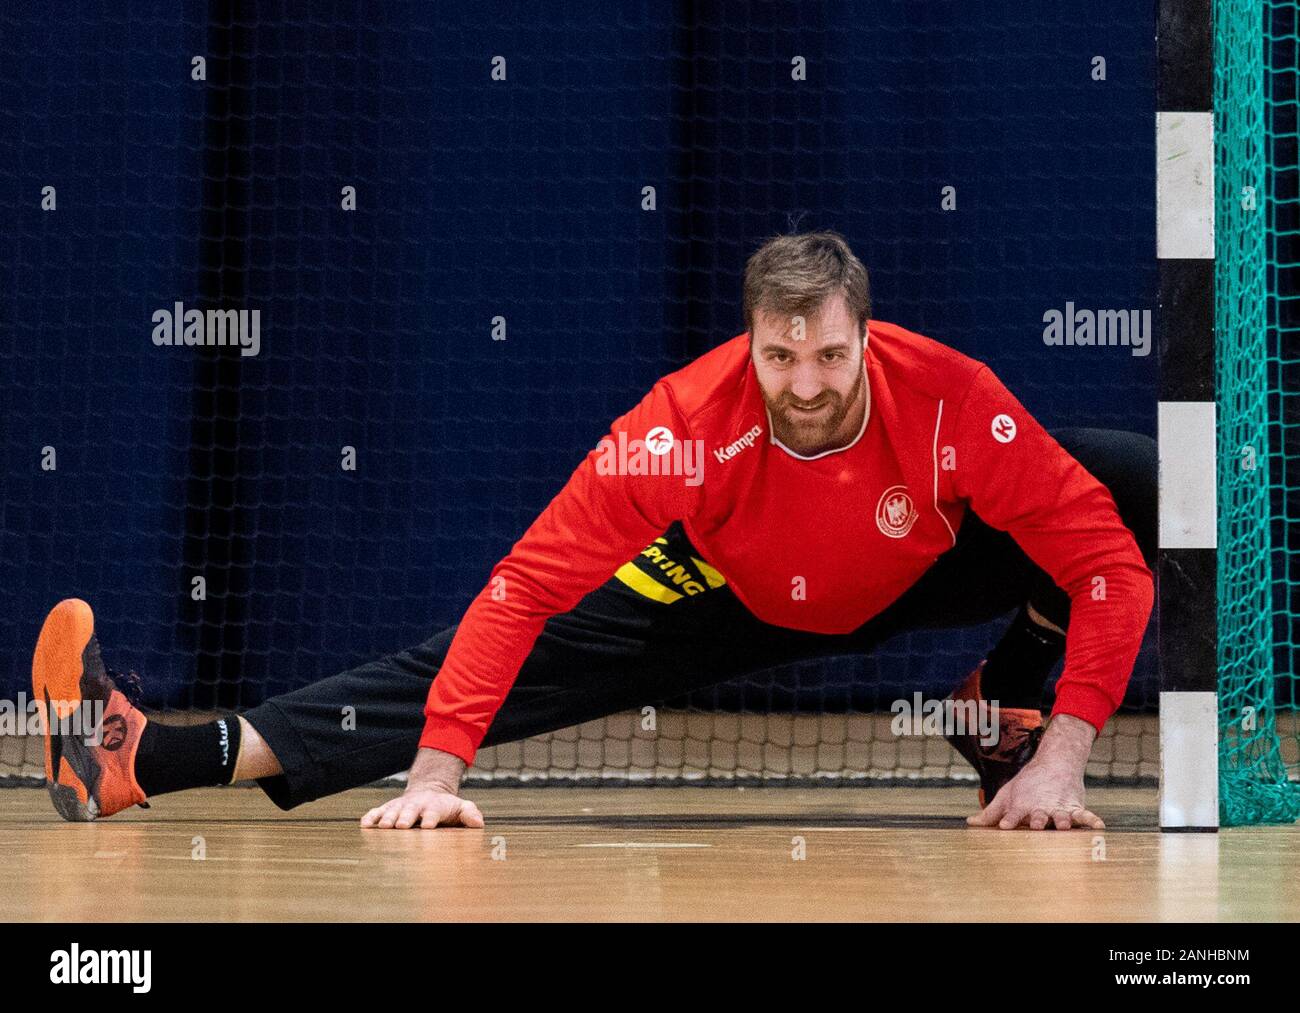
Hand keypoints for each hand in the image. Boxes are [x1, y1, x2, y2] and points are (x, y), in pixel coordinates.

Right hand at [360, 747, 483, 829]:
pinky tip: (365, 824)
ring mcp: (401, 805)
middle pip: (411, 810)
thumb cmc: (446, 806)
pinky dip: (371, 817)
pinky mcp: (389, 808)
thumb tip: (478, 823)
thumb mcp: (461, 807)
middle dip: (406, 817)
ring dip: (388, 818)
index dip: (431, 818)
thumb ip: (470, 813)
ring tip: (383, 827)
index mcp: (435, 806)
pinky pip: (378, 811)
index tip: (428, 826)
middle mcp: (416, 804)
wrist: (428, 790)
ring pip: (393, 810)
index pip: (434, 812)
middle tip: (401, 826)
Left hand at [967, 713, 1103, 830]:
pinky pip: (1085, 815)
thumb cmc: (1027, 785)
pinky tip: (1100, 826)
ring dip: (1062, 821)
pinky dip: (1092, 820)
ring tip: (1064, 826)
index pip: (1014, 814)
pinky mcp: (1075, 808)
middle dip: (1038, 821)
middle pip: (1040, 816)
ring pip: (1062, 816)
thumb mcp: (1007, 796)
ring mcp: (1059, 808)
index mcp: (1023, 806)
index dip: (1009, 819)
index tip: (1004, 826)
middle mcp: (1041, 808)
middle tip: (1038, 825)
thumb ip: (990, 813)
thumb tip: (970, 823)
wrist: (1054, 763)